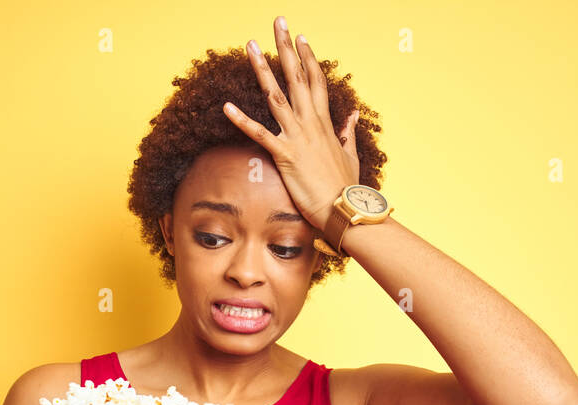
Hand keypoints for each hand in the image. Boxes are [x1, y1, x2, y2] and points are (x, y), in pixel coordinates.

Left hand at [222, 15, 360, 232]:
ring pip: (276, 95)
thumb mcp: (351, 155)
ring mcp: (297, 137)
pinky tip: (226, 105)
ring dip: (261, 69)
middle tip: (278, 22)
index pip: (316, 81)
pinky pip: (259, 134)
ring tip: (250, 45)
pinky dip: (241, 120)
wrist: (344, 209)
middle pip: (296, 77)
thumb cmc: (346, 188)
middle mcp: (311, 123)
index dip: (308, 58)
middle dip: (286, 47)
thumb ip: (348, 132)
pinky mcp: (285, 155)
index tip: (301, 37)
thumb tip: (352, 115)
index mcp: (325, 123)